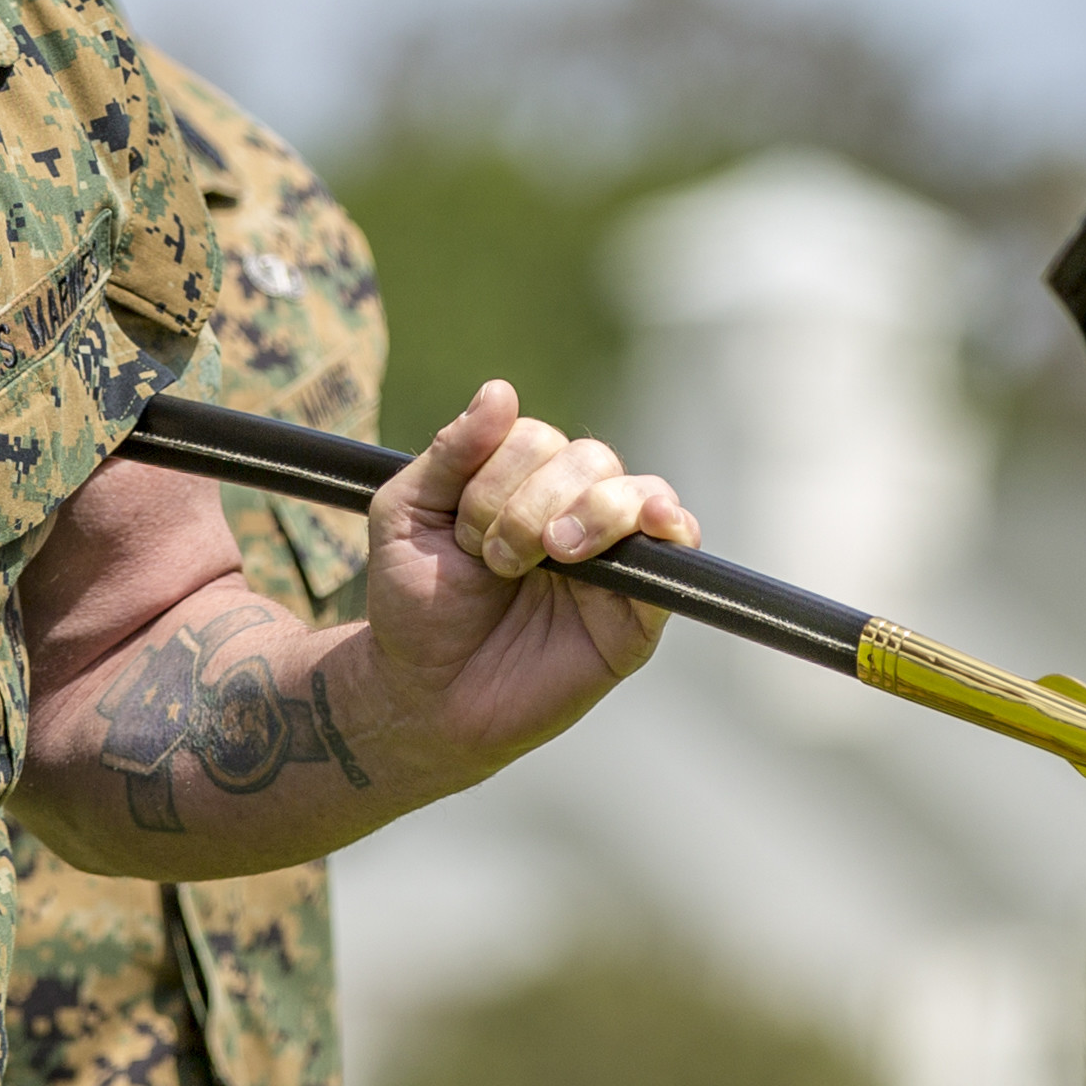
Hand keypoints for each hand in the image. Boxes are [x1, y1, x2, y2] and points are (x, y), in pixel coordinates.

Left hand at [339, 382, 692, 785]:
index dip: (497, 478)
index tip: (464, 534)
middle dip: (530, 504)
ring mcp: (611, 557)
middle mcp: (574, 508)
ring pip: (635, 492)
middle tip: (495, 560)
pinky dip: (673, 526)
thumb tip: (500, 390)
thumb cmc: (417, 605)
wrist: (426, 695)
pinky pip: (678, 554)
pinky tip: (656, 520)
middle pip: (589, 458)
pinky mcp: (639, 610)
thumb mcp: (407, 515)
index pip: (537, 437)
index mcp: (523, 481)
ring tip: (552, 555)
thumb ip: (450, 453)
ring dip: (591, 511)